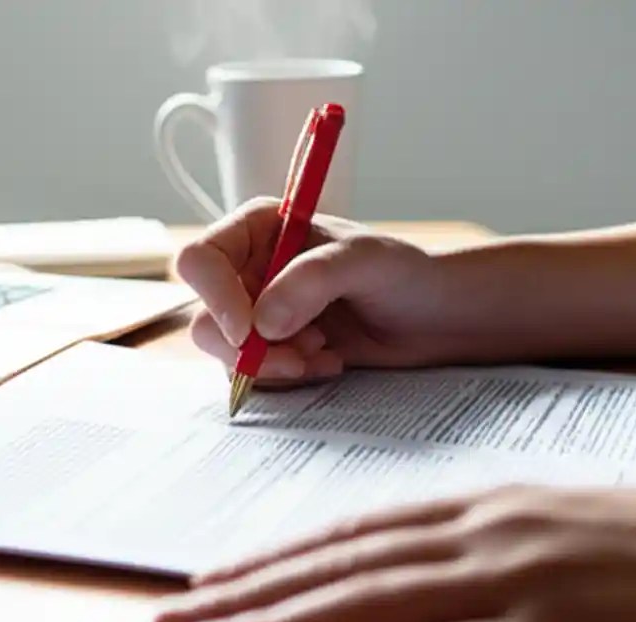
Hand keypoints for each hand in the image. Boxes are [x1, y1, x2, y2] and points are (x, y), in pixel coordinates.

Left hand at [154, 486, 635, 621]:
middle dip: (243, 594)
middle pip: (335, 568)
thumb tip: (412, 581)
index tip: (214, 578)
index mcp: (487, 508)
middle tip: (169, 615)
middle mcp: (484, 535)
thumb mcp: (566, 537)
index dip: (273, 557)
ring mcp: (516, 585)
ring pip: (362, 607)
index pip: (352, 533)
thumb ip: (485, 552)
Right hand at [174, 199, 453, 383]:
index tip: (250, 332)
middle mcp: (248, 270)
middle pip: (205, 319)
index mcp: (257, 230)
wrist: (435, 320)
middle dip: (249, 349)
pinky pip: (252, 377)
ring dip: (274, 365)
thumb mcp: (366, 262)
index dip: (216, 299)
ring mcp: (257, 314)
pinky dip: (288, 378)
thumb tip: (261, 324)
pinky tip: (328, 362)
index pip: (201, 261)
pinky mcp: (271, 350)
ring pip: (225, 355)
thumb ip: (311, 281)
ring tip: (323, 352)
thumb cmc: (406, 275)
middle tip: (298, 355)